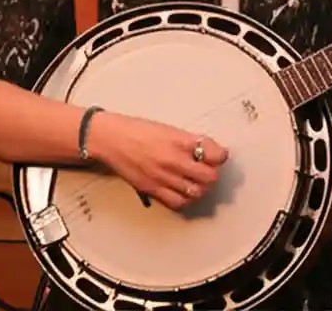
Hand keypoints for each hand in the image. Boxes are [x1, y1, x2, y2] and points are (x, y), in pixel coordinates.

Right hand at [86, 112, 228, 211]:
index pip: (214, 153)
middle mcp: (174, 160)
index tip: (219, 155)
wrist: (111, 139)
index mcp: (180, 141)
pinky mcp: (153, 189)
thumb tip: (207, 151)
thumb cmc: (137, 130)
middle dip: (212, 174)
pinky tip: (184, 193)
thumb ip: (188, 141)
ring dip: (201, 187)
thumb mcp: (168, 129)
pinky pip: (178, 202)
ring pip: (196, 192)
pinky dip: (186, 199)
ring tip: (198, 182)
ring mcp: (163, 177)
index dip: (221, 155)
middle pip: (209, 176)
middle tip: (209, 169)